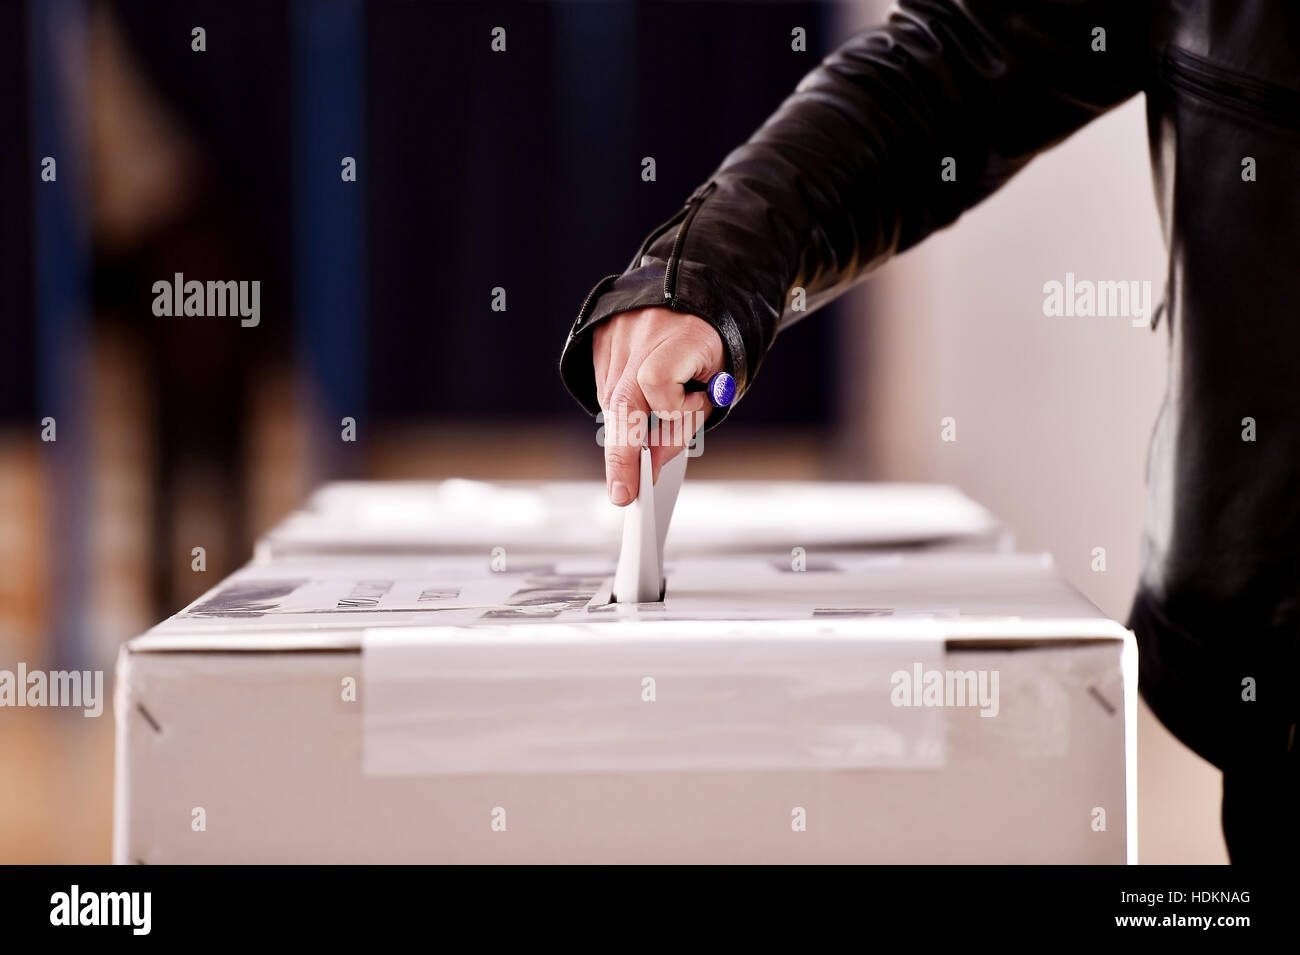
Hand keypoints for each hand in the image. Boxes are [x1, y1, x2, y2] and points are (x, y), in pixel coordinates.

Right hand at [593, 307, 724, 504]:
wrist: (704, 291)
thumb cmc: (716, 347)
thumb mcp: (718, 386)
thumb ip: (685, 423)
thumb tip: (651, 462)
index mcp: (686, 334)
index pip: (658, 382)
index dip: (668, 415)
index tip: (666, 450)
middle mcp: (645, 329)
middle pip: (622, 400)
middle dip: (621, 455)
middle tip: (623, 494)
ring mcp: (618, 330)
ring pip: (610, 398)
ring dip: (627, 423)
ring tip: (655, 417)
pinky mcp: (600, 334)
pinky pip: (603, 384)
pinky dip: (619, 401)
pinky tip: (639, 395)